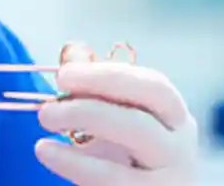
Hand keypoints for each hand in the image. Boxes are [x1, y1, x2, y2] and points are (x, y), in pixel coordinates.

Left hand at [33, 45, 198, 184]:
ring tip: (45, 119)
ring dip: (83, 127)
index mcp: (174, 117)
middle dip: (90, 108)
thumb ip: (92, 82)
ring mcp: (168, 180)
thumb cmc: (122, 152)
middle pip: (141, 123)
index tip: (64, 75)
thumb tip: (71, 51)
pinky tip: (45, 150)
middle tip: (48, 106)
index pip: (153, 88)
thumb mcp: (110, 114)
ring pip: (129, 154)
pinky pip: (111, 180)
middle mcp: (179, 149)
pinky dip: (74, 164)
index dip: (108, 77)